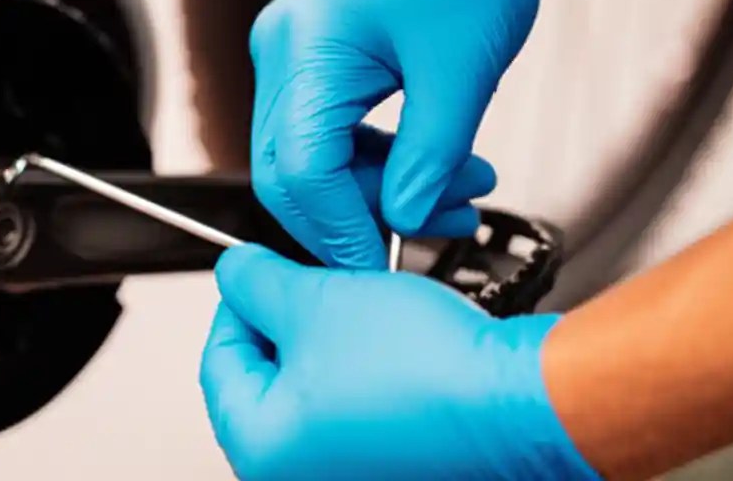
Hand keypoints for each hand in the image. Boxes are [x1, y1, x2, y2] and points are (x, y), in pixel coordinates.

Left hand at [200, 244, 597, 480]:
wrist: (514, 399)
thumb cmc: (427, 372)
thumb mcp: (317, 299)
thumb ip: (257, 282)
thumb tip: (236, 273)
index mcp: (262, 447)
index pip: (218, 360)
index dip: (240, 302)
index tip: (261, 273)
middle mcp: (298, 476)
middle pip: (264, 379)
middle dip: (288, 322)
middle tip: (312, 285)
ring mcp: (346, 475)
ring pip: (312, 391)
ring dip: (327, 341)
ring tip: (356, 308)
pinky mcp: (390, 466)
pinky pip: (354, 410)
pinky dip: (360, 370)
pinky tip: (386, 342)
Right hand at [249, 0, 564, 268]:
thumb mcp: (462, 66)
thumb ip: (429, 156)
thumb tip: (403, 219)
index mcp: (309, 47)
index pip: (300, 170)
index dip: (339, 229)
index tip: (381, 266)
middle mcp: (283, 51)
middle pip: (290, 171)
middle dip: (356, 215)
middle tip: (430, 232)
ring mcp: (293, 53)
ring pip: (310, 156)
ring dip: (376, 188)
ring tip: (459, 194)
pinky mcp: (314, 56)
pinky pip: (326, 129)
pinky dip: (374, 159)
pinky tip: (433, 167)